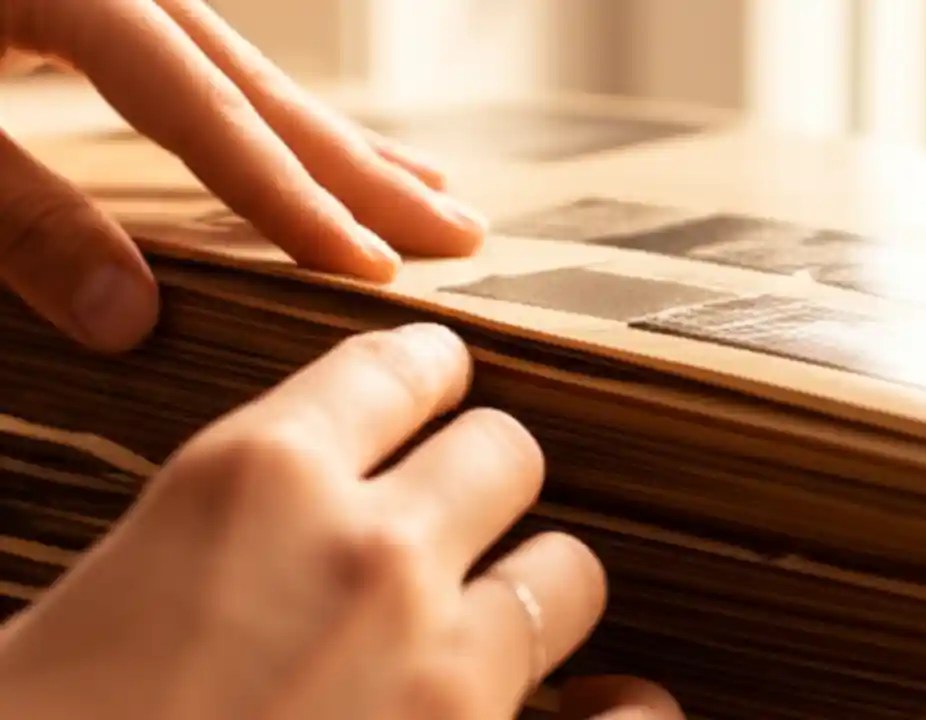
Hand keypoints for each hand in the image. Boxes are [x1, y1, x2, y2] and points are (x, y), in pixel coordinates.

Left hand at [0, 0, 487, 352]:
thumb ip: (19, 216)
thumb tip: (130, 321)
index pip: (210, 113)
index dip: (293, 197)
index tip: (375, 270)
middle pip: (263, 87)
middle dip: (365, 168)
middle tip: (462, 230)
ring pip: (251, 73)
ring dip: (338, 140)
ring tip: (424, 187)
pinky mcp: (110, 4)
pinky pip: (214, 69)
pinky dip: (272, 118)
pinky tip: (308, 146)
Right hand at [0, 324, 682, 719]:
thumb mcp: (99, 591)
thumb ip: (223, 527)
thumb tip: (286, 511)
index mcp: (254, 480)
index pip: (397, 365)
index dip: (424, 374)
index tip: (436, 388)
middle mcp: (368, 551)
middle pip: (504, 451)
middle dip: (479, 478)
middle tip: (451, 516)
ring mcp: (443, 668)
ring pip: (570, 567)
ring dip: (534, 586)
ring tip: (495, 618)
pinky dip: (625, 714)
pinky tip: (604, 709)